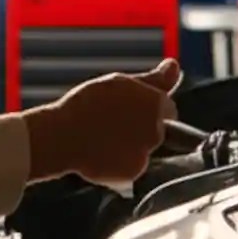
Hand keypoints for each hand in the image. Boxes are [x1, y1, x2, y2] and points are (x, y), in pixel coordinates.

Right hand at [24, 59, 182, 184]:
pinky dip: (122, 164)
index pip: (167, 109)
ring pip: (145, 149)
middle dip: (143, 129)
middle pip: (159, 130)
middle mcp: (157, 129)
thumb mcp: (120, 83)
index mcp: (157, 104)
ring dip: (132, 146)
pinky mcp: (134, 172)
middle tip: (114, 124)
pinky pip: (133, 167)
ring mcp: (147, 153)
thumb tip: (175, 65)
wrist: (62, 135)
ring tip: (105, 139)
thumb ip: (153, 79)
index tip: (129, 110)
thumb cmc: (88, 104)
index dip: (149, 109)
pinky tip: (103, 154)